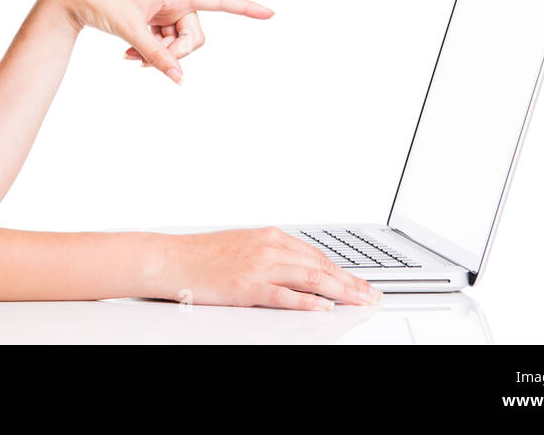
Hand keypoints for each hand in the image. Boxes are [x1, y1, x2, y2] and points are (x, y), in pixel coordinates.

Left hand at [51, 0, 273, 83]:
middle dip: (177, 53)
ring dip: (160, 56)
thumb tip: (178, 77)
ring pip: (180, 44)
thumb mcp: (130, 29)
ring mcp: (164, 11)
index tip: (270, 13)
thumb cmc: (102, 1)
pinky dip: (151, 53)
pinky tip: (129, 56)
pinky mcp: (153, 20)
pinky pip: (165, 44)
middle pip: (196, 36)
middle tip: (150, 61)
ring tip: (132, 58)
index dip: (245, 8)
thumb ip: (156, 54)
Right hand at [151, 227, 383, 308]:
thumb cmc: (202, 255)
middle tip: (372, 295)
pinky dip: (308, 302)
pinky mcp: (247, 286)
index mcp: (269, 236)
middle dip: (351, 282)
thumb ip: (272, 256)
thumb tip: (299, 272)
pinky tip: (325, 307)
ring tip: (359, 302)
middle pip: (320, 267)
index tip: (361, 283)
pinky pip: (285, 295)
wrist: (172, 258)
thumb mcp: (243, 246)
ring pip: (310, 279)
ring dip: (341, 291)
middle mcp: (268, 247)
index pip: (316, 255)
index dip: (343, 271)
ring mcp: (259, 266)